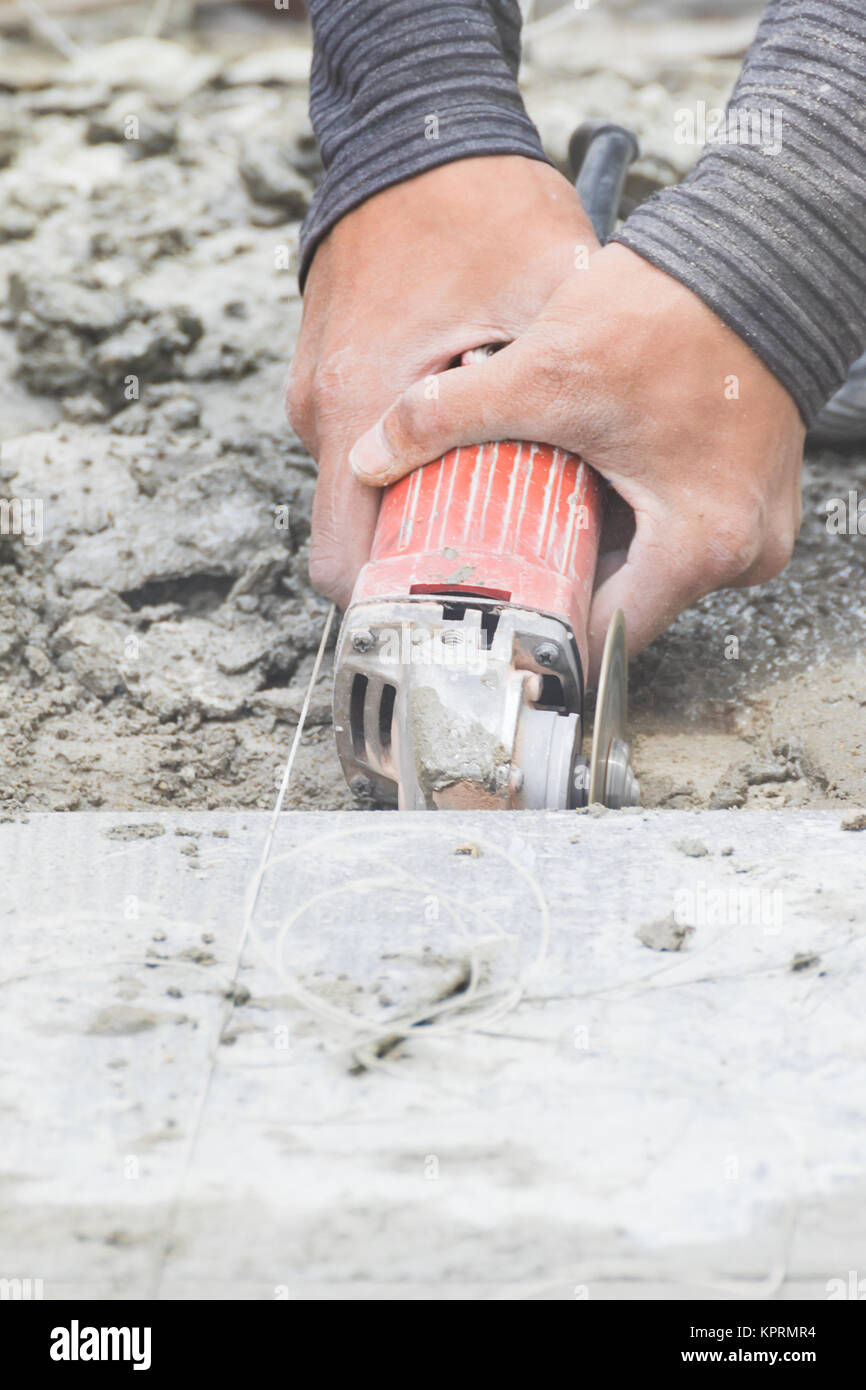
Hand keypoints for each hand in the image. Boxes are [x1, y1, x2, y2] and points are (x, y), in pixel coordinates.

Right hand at [286, 155, 597, 608]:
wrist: (408, 131)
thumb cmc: (472, 205)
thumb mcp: (545, 296)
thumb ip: (574, 386)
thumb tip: (636, 471)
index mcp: (357, 407)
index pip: (343, 564)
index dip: (392, 604)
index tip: (450, 614)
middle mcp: (321, 412)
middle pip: (352, 541)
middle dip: (413, 566)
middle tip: (488, 567)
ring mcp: (314, 393)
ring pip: (358, 497)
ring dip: (414, 512)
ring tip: (487, 502)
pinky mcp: (324, 374)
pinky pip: (357, 449)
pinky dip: (402, 467)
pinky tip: (462, 445)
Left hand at [348, 242, 804, 679]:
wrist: (756, 258)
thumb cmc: (674, 313)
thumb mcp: (545, 370)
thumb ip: (447, 417)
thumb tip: (371, 455)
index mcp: (699, 548)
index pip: (602, 632)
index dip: (539, 627)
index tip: (493, 620)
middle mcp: (740, 555)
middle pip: (624, 602)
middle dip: (559, 581)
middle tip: (500, 567)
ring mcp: (753, 528)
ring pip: (649, 566)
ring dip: (595, 547)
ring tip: (538, 523)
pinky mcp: (752, 498)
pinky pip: (678, 532)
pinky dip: (633, 517)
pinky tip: (590, 486)